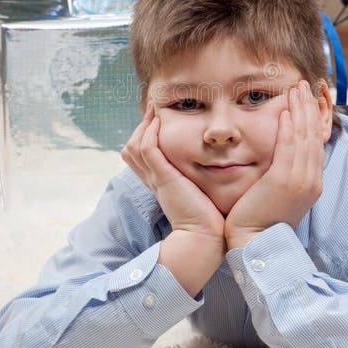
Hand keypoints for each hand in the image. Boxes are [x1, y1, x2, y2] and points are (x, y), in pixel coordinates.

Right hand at [121, 103, 224, 242]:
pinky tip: (159, 121)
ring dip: (144, 124)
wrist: (205, 237)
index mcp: (159, 184)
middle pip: (132, 149)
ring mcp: (157, 178)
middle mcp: (153, 180)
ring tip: (155, 109)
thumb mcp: (200, 194)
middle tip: (153, 110)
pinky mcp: (164, 178)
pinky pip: (148, 149)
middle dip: (141, 127)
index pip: (140, 157)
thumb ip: (199, 180)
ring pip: (135, 146)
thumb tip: (215, 167)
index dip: (144, 137)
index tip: (157, 121)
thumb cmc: (209, 219)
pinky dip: (150, 133)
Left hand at [225, 80, 324, 248]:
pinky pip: (290, 147)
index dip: (314, 119)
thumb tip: (279, 155)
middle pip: (314, 135)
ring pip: (304, 137)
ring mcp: (300, 181)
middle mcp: (311, 180)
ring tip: (296, 89)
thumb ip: (284, 173)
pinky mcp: (284, 181)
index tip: (308, 99)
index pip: (317, 144)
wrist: (254, 244)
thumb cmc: (259, 220)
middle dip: (309, 107)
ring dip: (300, 109)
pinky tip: (285, 111)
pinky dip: (289, 127)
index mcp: (312, 183)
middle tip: (304, 85)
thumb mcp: (279, 194)